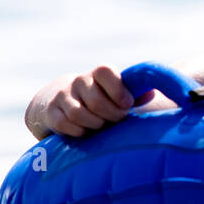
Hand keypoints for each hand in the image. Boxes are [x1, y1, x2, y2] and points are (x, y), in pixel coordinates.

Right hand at [28, 65, 155, 138]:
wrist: (65, 100)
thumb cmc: (104, 98)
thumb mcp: (120, 93)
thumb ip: (137, 93)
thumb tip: (152, 94)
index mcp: (99, 73)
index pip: (105, 72)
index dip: (118, 91)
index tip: (127, 105)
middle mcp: (80, 81)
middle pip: (96, 102)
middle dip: (111, 116)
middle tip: (118, 120)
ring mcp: (63, 95)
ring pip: (79, 115)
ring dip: (95, 125)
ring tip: (102, 125)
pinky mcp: (51, 112)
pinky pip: (65, 124)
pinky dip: (78, 132)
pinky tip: (86, 131)